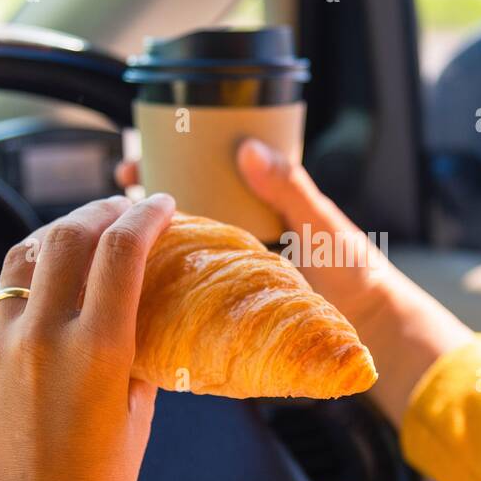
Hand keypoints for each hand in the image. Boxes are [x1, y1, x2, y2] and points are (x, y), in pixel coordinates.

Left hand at [0, 192, 174, 480]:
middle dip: (100, 210)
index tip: (159, 205)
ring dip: (54, 236)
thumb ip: (138, 357)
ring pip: (20, 260)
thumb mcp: (137, 418)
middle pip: (67, 235)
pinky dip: (24, 288)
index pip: (122, 248)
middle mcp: (41, 337)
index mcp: (97, 349)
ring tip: (76, 237)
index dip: (145, 215)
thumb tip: (142, 319)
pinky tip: (39, 298)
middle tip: (121, 210)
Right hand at [119, 141, 470, 421]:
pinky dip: (160, 285)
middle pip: (179, 214)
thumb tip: (249, 148)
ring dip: (143, 246)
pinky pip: (188, 291)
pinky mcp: (229, 308)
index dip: (165, 166)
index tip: (133, 162)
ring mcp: (231, 275)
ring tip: (107, 239)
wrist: (373, 331)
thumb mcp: (322, 226)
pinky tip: (131, 288)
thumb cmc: (357, 276)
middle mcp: (240, 239)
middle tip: (110, 197)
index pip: (202, 177)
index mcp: (261, 209)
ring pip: (177, 252)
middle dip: (140, 204)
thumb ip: (290, 189)